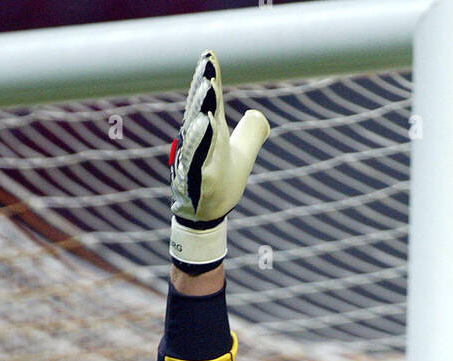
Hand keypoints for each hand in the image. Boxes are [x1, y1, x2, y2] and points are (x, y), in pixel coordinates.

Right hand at [169, 50, 269, 273]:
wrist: (207, 213)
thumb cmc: (222, 181)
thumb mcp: (243, 154)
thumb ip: (252, 132)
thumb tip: (257, 116)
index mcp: (212, 133)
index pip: (212, 102)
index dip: (211, 79)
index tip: (209, 56)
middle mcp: (202, 143)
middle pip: (203, 114)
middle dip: (203, 93)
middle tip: (207, 72)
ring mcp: (197, 162)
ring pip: (198, 137)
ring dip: (201, 116)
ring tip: (206, 95)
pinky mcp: (195, 182)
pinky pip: (194, 165)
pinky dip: (197, 151)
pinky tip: (201, 134)